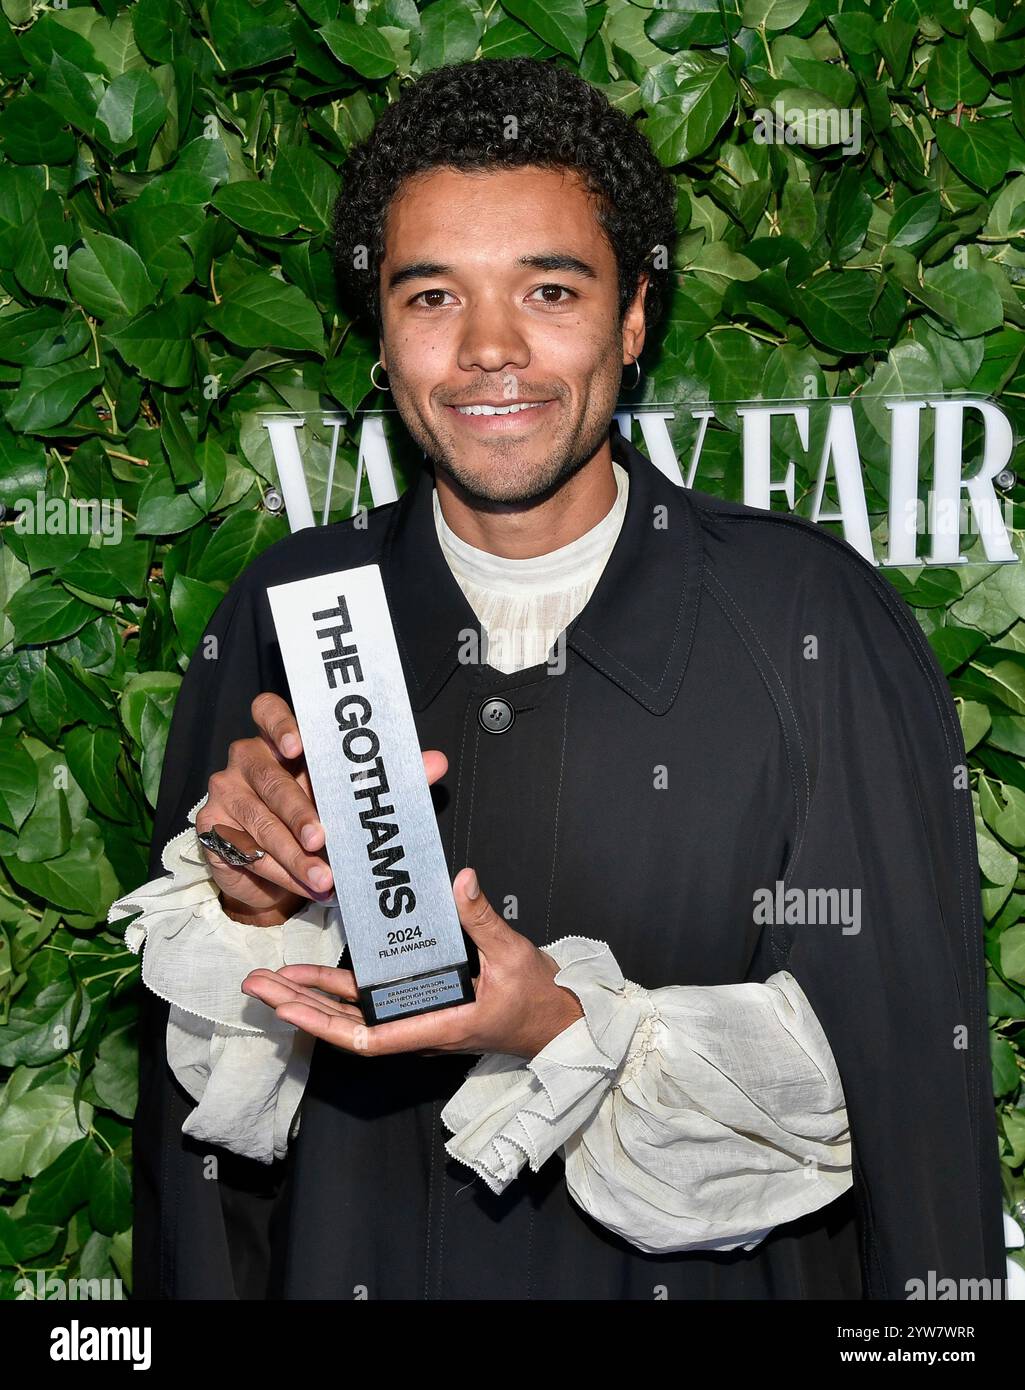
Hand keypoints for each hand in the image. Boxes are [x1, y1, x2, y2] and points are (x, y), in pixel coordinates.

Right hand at [198, 691, 447, 925]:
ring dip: (294, 855)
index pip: (268, 711)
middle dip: (299, 812)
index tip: (299, 747)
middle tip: (324, 839)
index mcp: (278, 737)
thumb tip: (434, 763)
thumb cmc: (314, 812)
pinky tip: (304, 886)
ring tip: (324, 878)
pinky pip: (246, 851)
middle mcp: (247, 757)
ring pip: (261, 822)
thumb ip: (384, 775)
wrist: (272, 862)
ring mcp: (226, 791)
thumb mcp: (345, 793)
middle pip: (270, 779)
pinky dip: (280, 873)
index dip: (281, 724)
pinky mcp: (211, 827)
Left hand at [240, 868, 585, 1059]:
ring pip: (353, 1016)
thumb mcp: (514, 955)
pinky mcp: (423, 1008)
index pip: (367, 1037)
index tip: (288, 1006)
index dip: (323, 1023)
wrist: (557, 1022)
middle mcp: (419, 1029)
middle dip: (299, 1007)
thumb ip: (483, 918)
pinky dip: (340, 993)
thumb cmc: (537, 998)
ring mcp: (418, 1020)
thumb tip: (460, 880)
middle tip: (256, 986)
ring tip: (273, 980)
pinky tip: (317, 977)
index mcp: (437, 1025)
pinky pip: (372, 1004)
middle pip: (345, 1028)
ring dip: (312, 999)